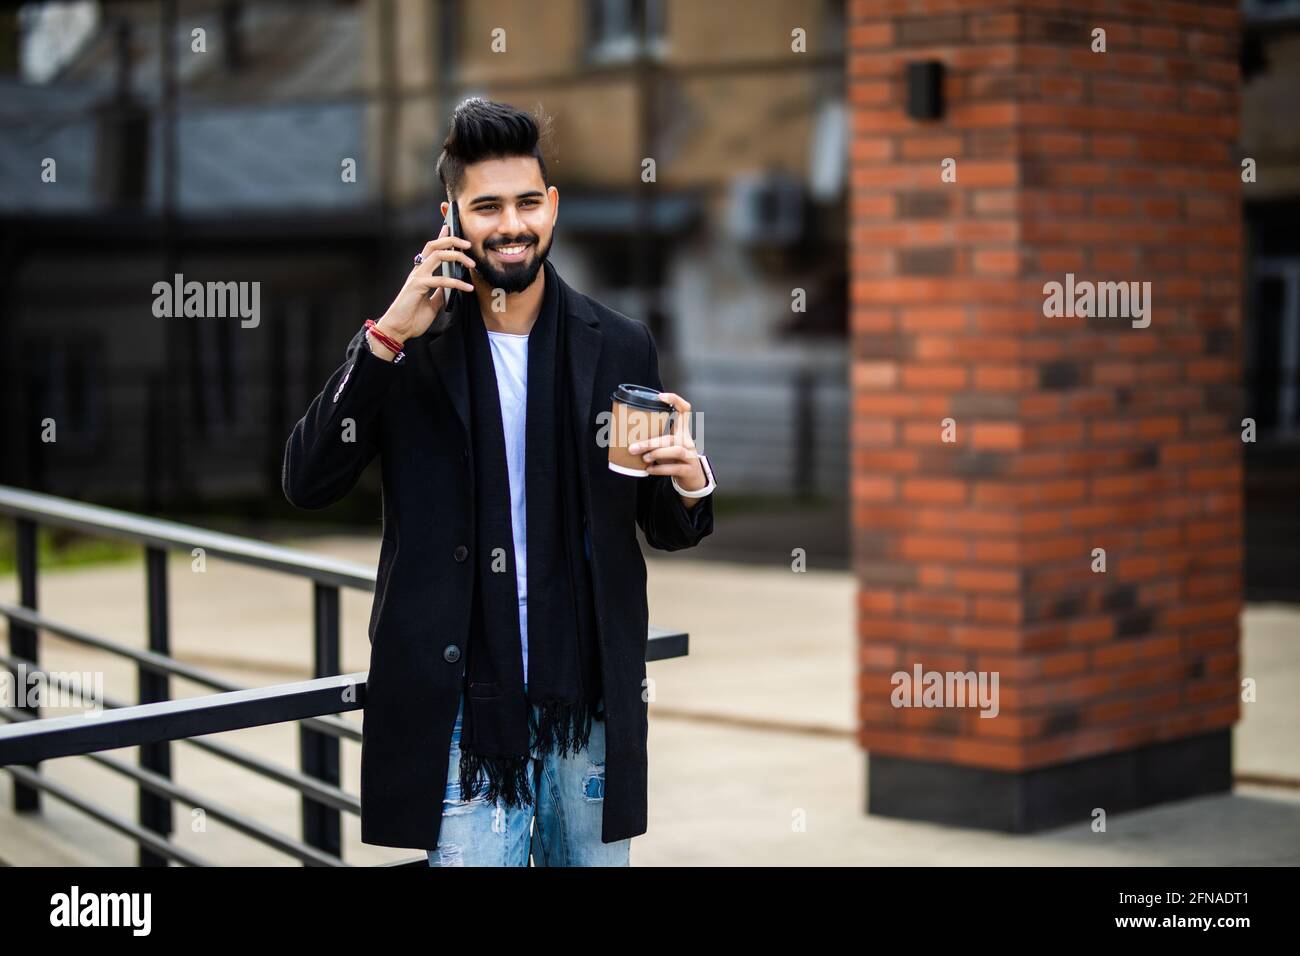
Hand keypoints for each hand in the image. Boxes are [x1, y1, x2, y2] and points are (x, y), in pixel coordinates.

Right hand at [374, 222, 474, 344]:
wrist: (398, 330)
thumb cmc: (412, 317)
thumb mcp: (432, 304)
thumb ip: (440, 293)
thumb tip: (451, 288)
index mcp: (421, 273)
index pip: (431, 250)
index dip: (441, 237)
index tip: (449, 227)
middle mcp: (418, 271)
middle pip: (434, 246)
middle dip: (451, 240)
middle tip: (468, 244)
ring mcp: (417, 277)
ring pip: (437, 255)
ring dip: (456, 256)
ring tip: (471, 263)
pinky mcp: (417, 286)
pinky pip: (441, 280)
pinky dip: (457, 283)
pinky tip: (468, 287)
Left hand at [629, 392, 707, 505]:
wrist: (692, 479)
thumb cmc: (674, 459)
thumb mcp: (666, 446)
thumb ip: (653, 438)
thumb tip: (625, 434)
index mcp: (682, 431)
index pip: (685, 410)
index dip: (675, 400)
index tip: (660, 397)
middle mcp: (688, 441)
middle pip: (671, 437)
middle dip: (650, 442)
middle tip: (632, 448)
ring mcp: (690, 456)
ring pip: (675, 450)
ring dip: (656, 453)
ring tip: (643, 458)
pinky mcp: (689, 470)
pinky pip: (675, 468)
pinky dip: (660, 469)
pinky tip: (649, 470)